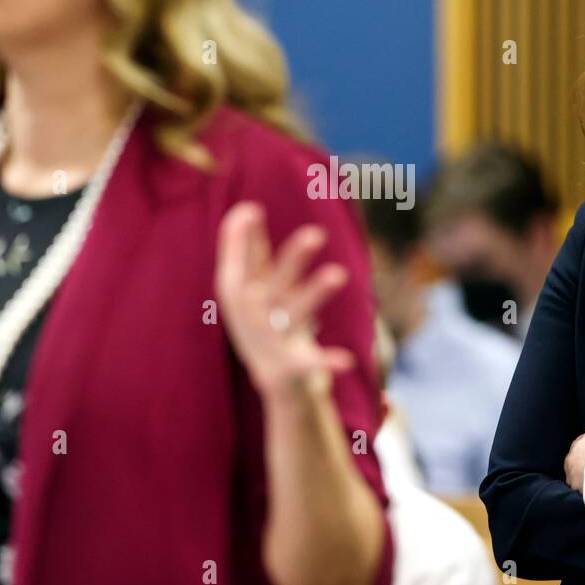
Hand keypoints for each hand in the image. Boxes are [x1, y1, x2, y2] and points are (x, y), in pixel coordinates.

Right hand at [215, 201, 355, 399]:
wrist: (272, 376)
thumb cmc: (261, 317)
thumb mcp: (251, 284)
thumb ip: (248, 248)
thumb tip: (247, 208)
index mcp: (237, 293)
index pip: (237, 264)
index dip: (240, 239)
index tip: (252, 210)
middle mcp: (251, 315)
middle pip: (274, 283)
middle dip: (294, 259)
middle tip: (316, 233)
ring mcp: (271, 340)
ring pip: (295, 314)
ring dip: (314, 293)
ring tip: (339, 274)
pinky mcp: (292, 366)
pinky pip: (311, 363)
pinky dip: (327, 362)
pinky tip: (347, 360)